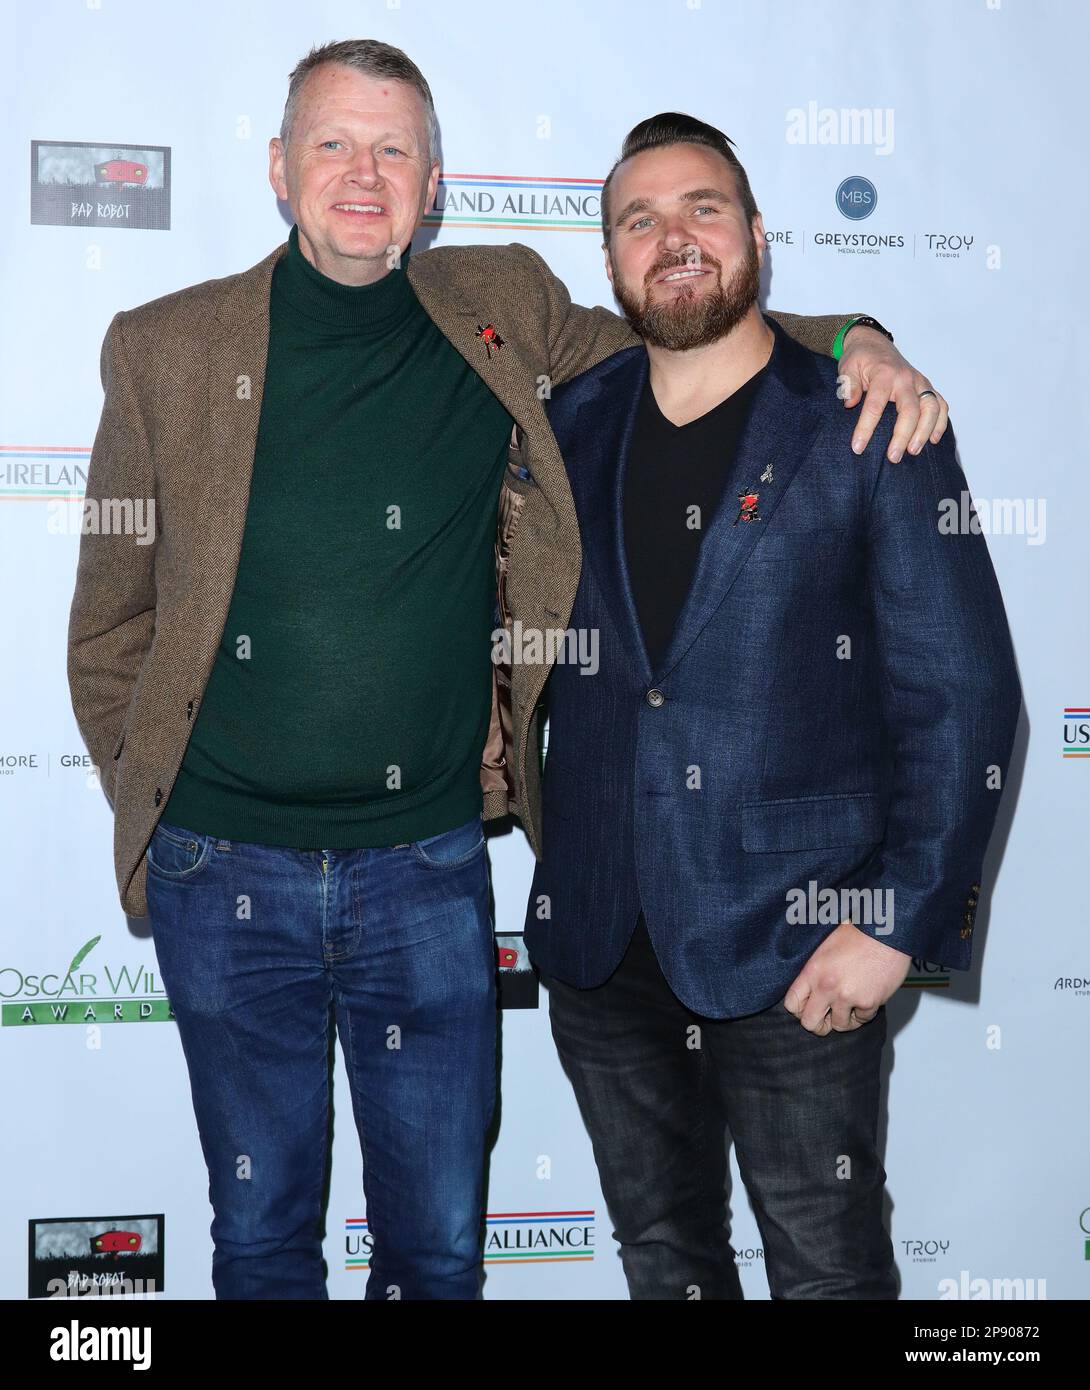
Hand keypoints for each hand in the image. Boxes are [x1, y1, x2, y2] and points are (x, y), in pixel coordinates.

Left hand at [784, 921, 910, 1034]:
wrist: (885, 933)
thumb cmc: (856, 934)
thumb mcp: (823, 947)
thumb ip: (813, 971)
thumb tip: (807, 990)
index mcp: (812, 971)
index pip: (791, 1004)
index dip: (799, 1009)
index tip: (808, 1007)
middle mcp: (827, 987)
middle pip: (810, 1023)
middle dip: (818, 1023)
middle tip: (826, 1016)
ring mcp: (847, 997)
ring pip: (838, 1026)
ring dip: (844, 1018)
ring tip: (849, 1005)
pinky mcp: (869, 1003)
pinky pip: (862, 1020)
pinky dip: (863, 1013)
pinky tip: (865, 998)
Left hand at [837, 325, 948, 462]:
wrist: (874, 344)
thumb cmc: (860, 359)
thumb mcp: (847, 367)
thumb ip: (848, 384)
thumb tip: (849, 403)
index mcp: (884, 374)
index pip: (875, 404)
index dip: (866, 428)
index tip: (858, 447)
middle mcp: (906, 378)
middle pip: (910, 409)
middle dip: (903, 435)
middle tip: (893, 457)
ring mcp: (920, 382)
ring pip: (931, 408)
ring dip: (925, 431)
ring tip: (914, 451)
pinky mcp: (927, 387)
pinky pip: (940, 404)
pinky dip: (940, 422)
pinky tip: (933, 440)